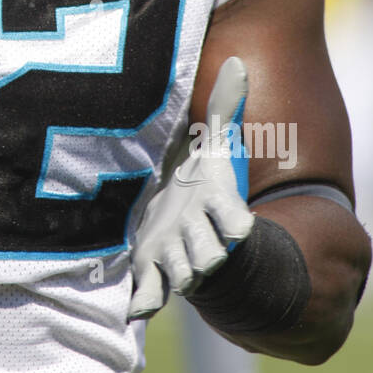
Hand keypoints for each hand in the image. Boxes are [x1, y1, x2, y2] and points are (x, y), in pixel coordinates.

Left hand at [128, 56, 254, 319]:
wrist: (185, 217)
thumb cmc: (204, 180)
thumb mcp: (216, 145)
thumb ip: (226, 107)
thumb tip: (239, 63)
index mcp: (218, 209)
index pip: (239, 225)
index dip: (238, 226)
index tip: (241, 226)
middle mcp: (201, 239)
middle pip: (209, 258)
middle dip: (201, 255)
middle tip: (190, 248)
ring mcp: (176, 258)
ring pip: (181, 278)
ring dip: (172, 276)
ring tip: (163, 270)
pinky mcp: (151, 271)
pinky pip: (149, 296)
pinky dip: (143, 303)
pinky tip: (131, 309)